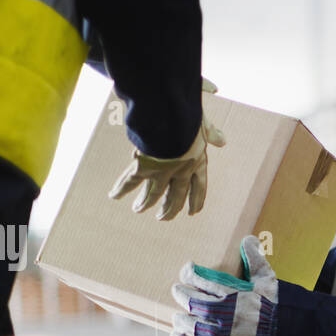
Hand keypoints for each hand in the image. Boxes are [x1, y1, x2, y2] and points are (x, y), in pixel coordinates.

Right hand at [109, 76, 225, 219]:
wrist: (172, 117)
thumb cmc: (189, 117)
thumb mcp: (203, 125)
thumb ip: (212, 134)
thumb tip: (222, 141)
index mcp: (197, 163)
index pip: (199, 187)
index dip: (196, 201)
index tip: (192, 213)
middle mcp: (180, 173)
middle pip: (176, 197)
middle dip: (169, 209)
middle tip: (162, 217)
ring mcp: (161, 173)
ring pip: (153, 194)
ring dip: (145, 203)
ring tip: (138, 209)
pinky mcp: (143, 167)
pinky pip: (130, 181)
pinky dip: (121, 189)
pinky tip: (113, 195)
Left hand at [171, 235, 278, 335]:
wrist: (285, 330)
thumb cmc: (275, 302)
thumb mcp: (266, 277)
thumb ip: (254, 258)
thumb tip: (248, 238)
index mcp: (233, 293)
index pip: (201, 280)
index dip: (189, 272)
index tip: (188, 267)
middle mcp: (225, 313)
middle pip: (192, 302)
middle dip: (181, 294)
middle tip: (177, 289)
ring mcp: (223, 331)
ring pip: (192, 324)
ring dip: (181, 318)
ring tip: (178, 313)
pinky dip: (185, 335)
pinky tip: (177, 332)